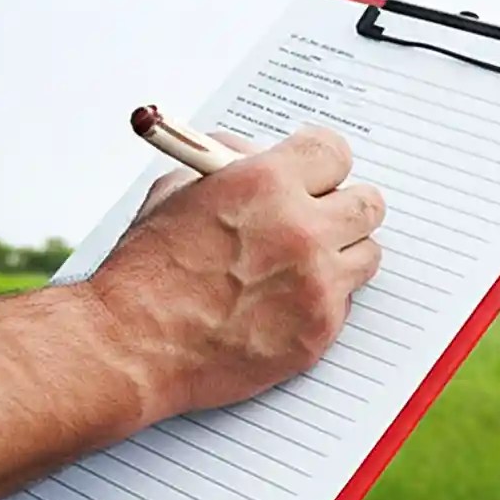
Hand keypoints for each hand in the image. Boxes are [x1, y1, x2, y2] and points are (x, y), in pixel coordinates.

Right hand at [86, 125, 384, 420]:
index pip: (335, 153)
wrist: (130, 346)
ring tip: (301, 266)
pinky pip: (345, 302)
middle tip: (321, 218)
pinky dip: (321, 301)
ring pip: (367, 254)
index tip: (317, 173)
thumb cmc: (147, 270)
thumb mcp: (177, 191)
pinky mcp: (319, 329)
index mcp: (267, 184)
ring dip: (340, 256)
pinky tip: (282, 304)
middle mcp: (302, 230)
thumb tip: (267, 152)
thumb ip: (232, 163)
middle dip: (344, 207)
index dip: (323, 163)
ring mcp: (316, 283)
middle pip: (368, 204)